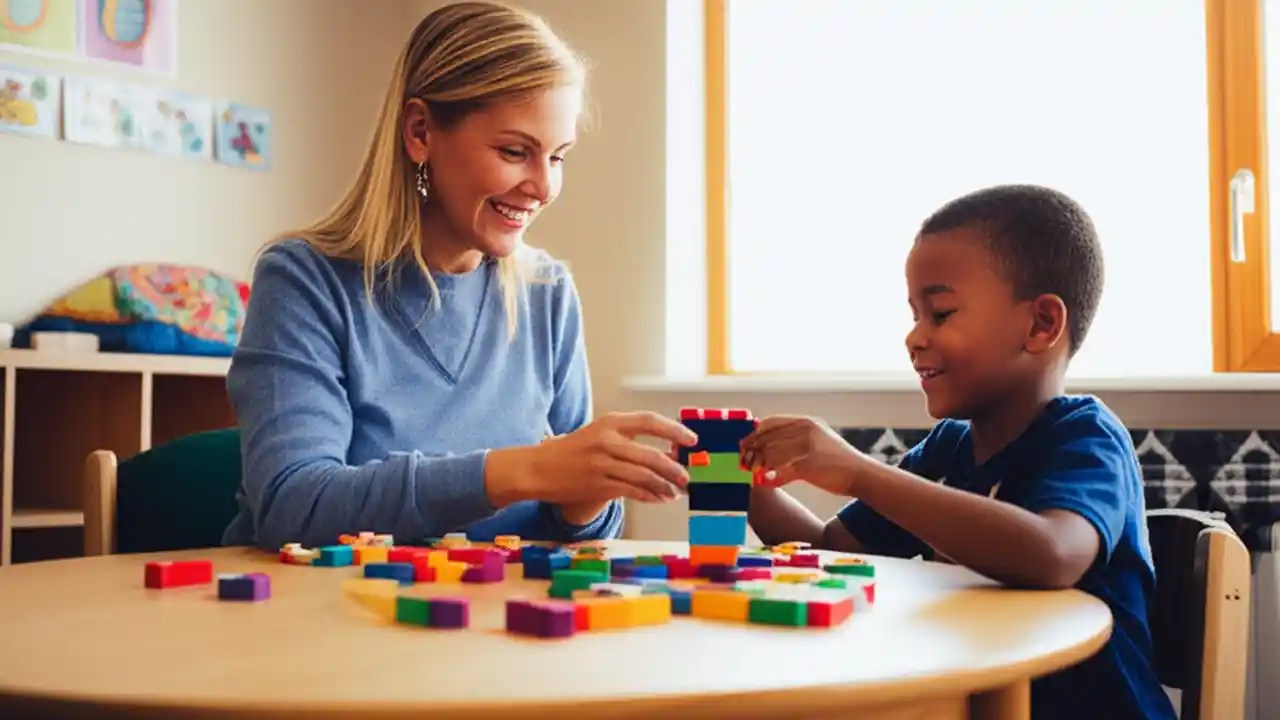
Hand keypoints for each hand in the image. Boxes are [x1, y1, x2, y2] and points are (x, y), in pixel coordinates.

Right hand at [487, 411, 696, 505]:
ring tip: (675, 492)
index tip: (691, 439)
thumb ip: (628, 441)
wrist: (537, 468)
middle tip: (686, 477)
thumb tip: (666, 453)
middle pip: (651, 454)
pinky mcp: (597, 484)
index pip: (649, 421)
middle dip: (673, 468)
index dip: (674, 430)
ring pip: (644, 475)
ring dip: (664, 486)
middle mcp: (607, 440)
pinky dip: (649, 496)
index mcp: (609, 422)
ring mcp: (602, 464)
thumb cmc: (571, 452)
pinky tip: (659, 499)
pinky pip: (631, 491)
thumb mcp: (598, 436)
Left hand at [739, 415, 861, 495]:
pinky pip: (783, 471)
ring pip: (772, 454)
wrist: (862, 473)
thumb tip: (766, 444)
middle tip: (743, 463)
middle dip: (752, 452)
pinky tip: (765, 482)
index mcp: (807, 422)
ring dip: (759, 466)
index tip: (743, 445)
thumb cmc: (837, 460)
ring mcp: (808, 446)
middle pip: (768, 439)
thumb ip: (794, 438)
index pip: (771, 423)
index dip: (754, 434)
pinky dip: (771, 478)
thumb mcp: (818, 440)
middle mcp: (806, 430)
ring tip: (753, 474)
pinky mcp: (810, 465)